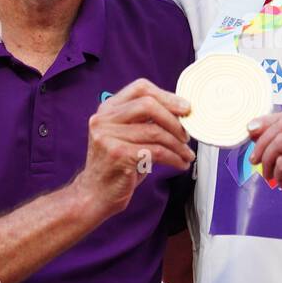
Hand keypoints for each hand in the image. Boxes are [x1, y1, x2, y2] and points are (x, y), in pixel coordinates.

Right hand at [73, 78, 193, 217]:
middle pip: (148, 105)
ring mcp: (108, 137)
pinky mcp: (118, 155)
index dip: (167, 96)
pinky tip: (180, 163)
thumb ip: (145, 121)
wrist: (95, 194)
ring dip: (178, 145)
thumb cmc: (117, 165)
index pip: (140, 88)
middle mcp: (104, 119)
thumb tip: (181, 113)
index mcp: (107, 109)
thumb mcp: (127, 136)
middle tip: (187, 135)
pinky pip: (156, 152)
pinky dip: (174, 158)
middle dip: (174, 120)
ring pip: (155, 131)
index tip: (186, 108)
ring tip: (187, 154)